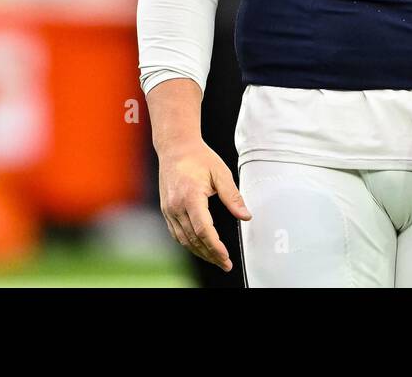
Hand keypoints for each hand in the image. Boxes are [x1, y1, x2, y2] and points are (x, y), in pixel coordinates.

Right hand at [157, 139, 250, 269]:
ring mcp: (169, 209)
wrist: (176, 147)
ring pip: (184, 239)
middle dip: (210, 254)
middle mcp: (176, 206)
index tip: (226, 257)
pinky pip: (176, 233)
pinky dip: (189, 243)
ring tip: (215, 259)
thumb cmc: (199, 157)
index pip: (204, 230)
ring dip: (199, 252)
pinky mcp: (166, 210)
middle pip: (194, 239)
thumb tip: (245, 216)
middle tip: (225, 264)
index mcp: (191, 196)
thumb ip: (233, 197)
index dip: (215, 247)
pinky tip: (200, 247)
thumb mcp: (221, 173)